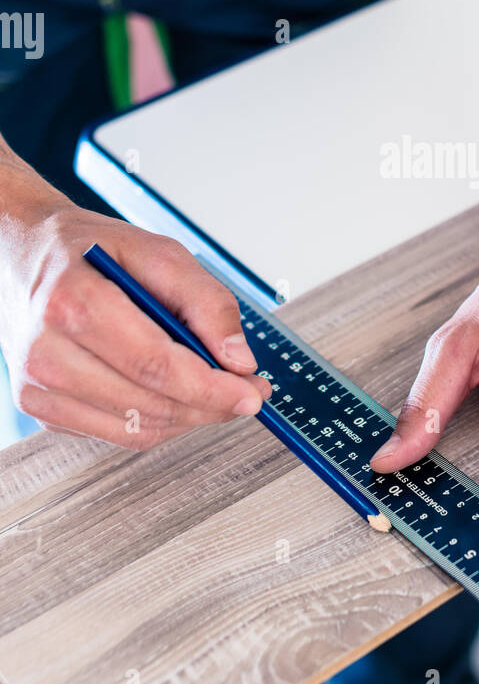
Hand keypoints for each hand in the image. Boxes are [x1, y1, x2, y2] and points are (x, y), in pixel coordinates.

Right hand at [0, 169, 269, 448]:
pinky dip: (155, 422)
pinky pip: (114, 433)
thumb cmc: (87, 250)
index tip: (251, 391)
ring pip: (134, 429)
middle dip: (209, 406)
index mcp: (74, 302)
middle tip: (245, 394)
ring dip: (186, 418)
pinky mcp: (40, 407)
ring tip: (213, 393)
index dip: (213, 388)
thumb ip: (206, 302)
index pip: (157, 366)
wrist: (23, 255)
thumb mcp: (157, 251)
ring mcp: (37, 386)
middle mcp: (48, 351)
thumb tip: (238, 358)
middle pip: (148, 404)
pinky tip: (173, 396)